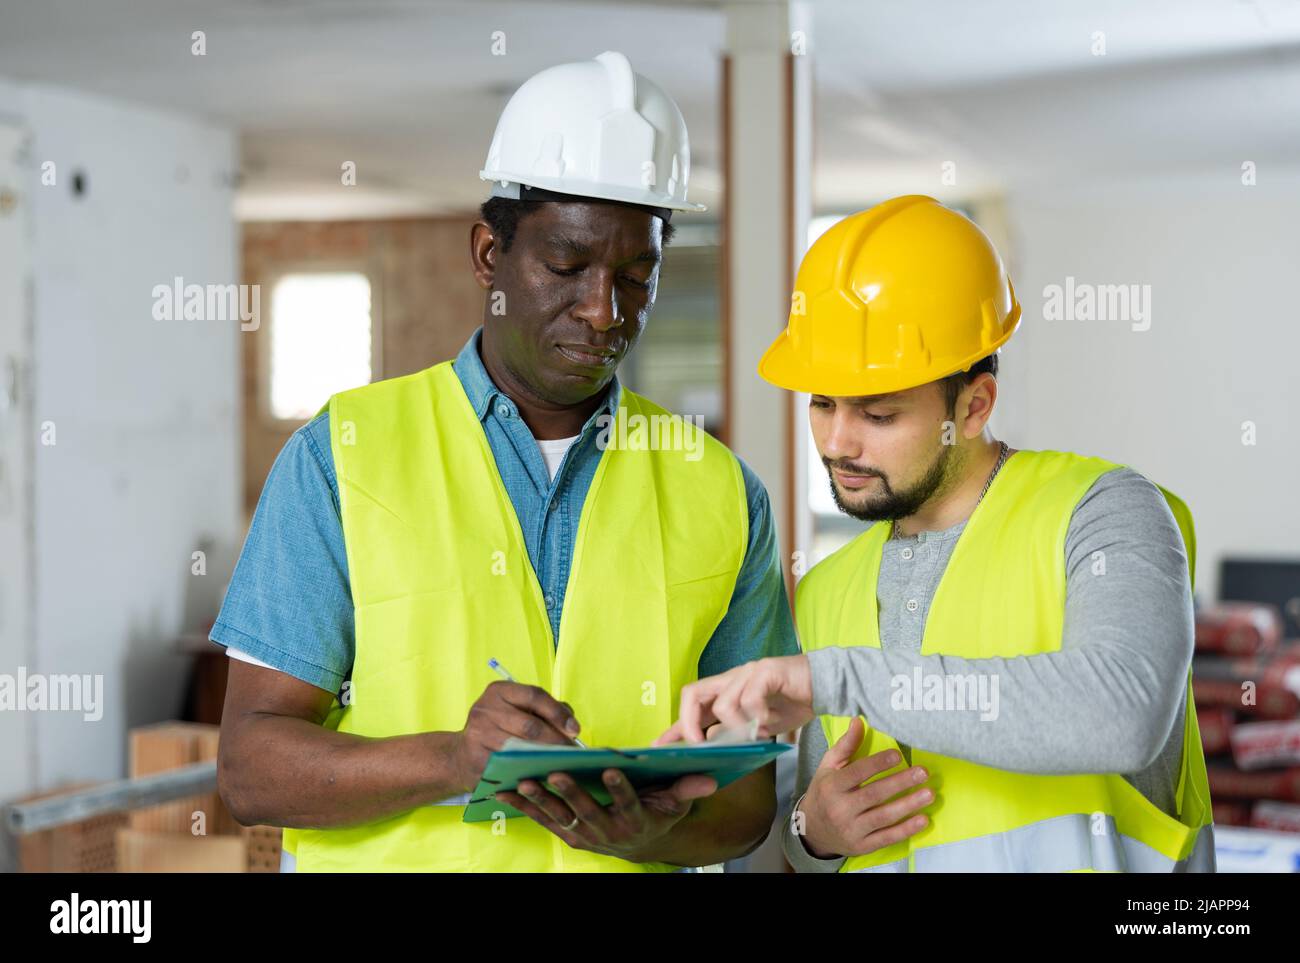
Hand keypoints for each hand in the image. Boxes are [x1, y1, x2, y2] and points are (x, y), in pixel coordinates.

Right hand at [450, 681, 580, 792]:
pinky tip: (541, 775)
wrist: (461, 756)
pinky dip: (528, 771)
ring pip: (521, 748)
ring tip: (562, 764)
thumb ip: (545, 710)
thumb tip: (570, 723)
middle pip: (530, 725)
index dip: (558, 712)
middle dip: (556, 740)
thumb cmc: (499, 730)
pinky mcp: (475, 759)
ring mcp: (478, 734)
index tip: (575, 729)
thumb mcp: (516, 710)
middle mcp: (485, 709)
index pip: (534, 695)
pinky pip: (509, 766)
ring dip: (545, 758)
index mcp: (499, 691)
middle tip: (572, 752)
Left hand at [495, 769, 717, 861]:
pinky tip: (505, 792)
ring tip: (524, 783)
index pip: (629, 804)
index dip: (620, 789)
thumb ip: (687, 789)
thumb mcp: (675, 803)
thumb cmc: (657, 814)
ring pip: (561, 818)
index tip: (612, 770)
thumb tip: (710, 778)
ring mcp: (585, 835)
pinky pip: (544, 820)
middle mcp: (609, 832)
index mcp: (636, 821)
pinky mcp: (568, 834)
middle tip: (555, 773)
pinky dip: (525, 807)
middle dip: (571, 793)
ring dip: (541, 801)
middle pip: (589, 812)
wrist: (638, 844)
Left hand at [655, 655, 814, 743]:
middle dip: (689, 724)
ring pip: (723, 702)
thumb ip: (735, 731)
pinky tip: (769, 725)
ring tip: (755, 736)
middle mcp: (732, 678)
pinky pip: (751, 697)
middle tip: (701, 746)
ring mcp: (748, 673)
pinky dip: (757, 717)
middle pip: (692, 693)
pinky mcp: (767, 672)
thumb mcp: (758, 724)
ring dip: (735, 727)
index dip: (674, 727)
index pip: (692, 706)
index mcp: (727, 690)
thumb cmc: (791, 702)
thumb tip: (711, 744)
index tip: (658, 747)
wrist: (824, 685)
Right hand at [796, 718, 932, 858]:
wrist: (812, 831)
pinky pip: (887, 838)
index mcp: (832, 786)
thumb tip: (859, 720)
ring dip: (908, 806)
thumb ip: (846, 745)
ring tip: (929, 794)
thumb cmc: (824, 793)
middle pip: (874, 794)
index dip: (878, 764)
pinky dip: (906, 830)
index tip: (898, 755)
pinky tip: (923, 820)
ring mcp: (851, 830)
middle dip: (900, 783)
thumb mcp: (829, 767)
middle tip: (923, 772)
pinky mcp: (862, 846)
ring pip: (883, 817)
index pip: (857, 773)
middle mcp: (840, 809)